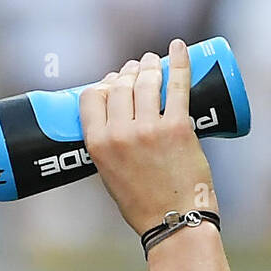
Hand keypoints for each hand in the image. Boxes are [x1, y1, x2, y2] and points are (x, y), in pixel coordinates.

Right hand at [80, 39, 217, 235]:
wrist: (174, 222)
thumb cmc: (142, 203)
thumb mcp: (110, 175)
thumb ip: (110, 147)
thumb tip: (118, 119)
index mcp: (97, 145)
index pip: (92, 96)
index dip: (104, 84)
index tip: (114, 83)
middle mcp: (120, 134)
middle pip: (120, 85)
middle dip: (128, 72)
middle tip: (139, 70)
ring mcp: (149, 129)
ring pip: (146, 81)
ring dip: (150, 64)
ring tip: (154, 61)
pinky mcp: (178, 127)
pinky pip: (177, 84)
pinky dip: (179, 61)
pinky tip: (178, 48)